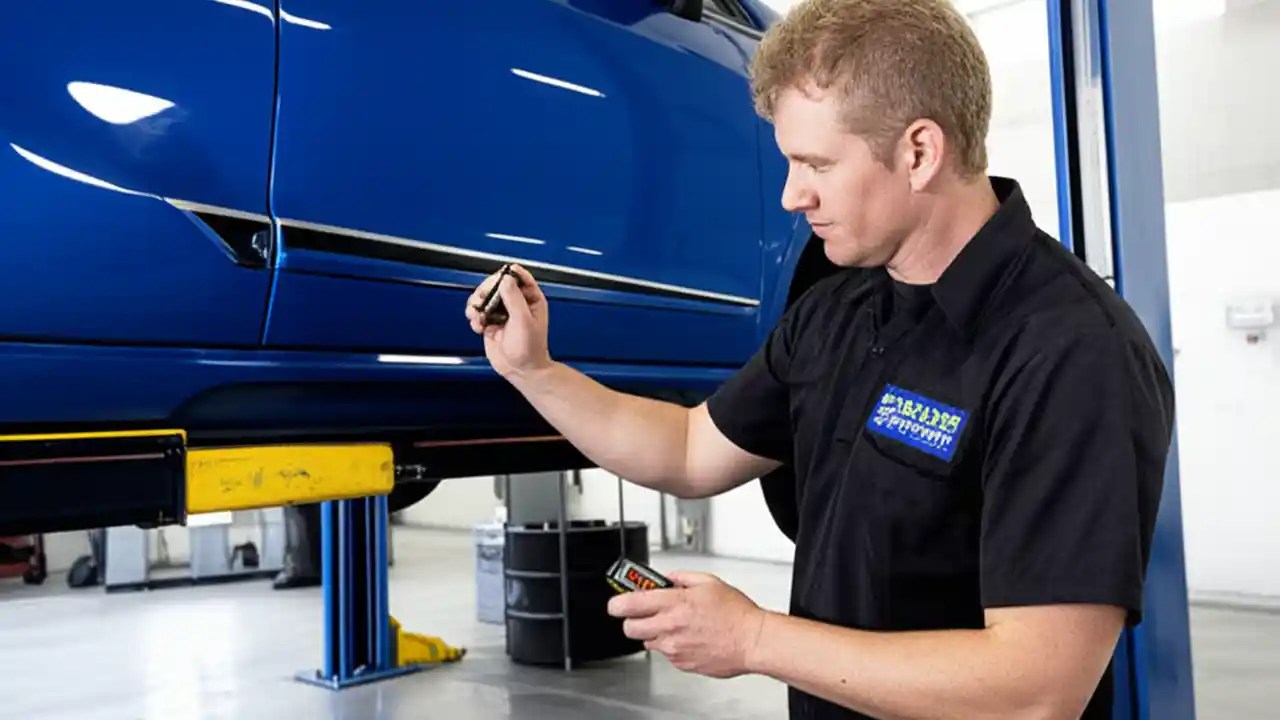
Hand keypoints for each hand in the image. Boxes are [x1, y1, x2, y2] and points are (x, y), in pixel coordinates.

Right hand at [464, 264, 551, 378]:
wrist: (520, 370)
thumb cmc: (530, 349)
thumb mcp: (523, 320)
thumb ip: (514, 298)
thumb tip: (505, 279)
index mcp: (530, 298)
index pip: (518, 276)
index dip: (506, 275)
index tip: (496, 281)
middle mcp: (516, 302)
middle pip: (496, 284)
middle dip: (485, 291)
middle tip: (481, 300)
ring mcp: (502, 312)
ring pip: (484, 297)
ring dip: (476, 304)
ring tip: (477, 315)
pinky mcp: (491, 322)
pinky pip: (478, 312)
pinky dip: (474, 317)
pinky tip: (478, 326)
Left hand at [607, 571, 766, 678]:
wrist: (752, 641)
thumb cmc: (736, 613)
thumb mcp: (708, 582)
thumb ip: (681, 577)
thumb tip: (667, 578)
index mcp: (675, 603)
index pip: (630, 603)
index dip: (617, 603)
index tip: (616, 602)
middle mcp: (670, 627)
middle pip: (630, 627)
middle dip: (632, 619)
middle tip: (642, 613)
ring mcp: (674, 648)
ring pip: (647, 641)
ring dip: (654, 632)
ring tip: (674, 625)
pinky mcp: (681, 663)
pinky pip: (666, 653)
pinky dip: (671, 645)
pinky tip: (688, 637)